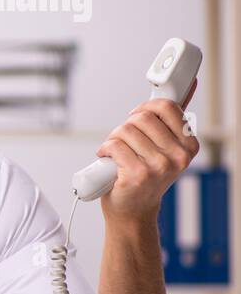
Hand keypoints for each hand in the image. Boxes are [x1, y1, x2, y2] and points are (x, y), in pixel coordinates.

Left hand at [96, 78, 198, 224]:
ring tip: (117, 153)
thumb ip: (171, 119)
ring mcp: (159, 166)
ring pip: (124, 130)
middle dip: (126, 127)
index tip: (137, 115)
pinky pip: (113, 145)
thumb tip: (186, 84)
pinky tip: (108, 159)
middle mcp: (178, 156)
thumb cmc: (145, 175)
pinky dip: (104, 150)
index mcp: (188, 146)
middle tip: (125, 142)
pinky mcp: (138, 174)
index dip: (145, 108)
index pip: (167, 107)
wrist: (133, 210)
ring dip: (113, 140)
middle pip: (141, 117)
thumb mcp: (164, 147)